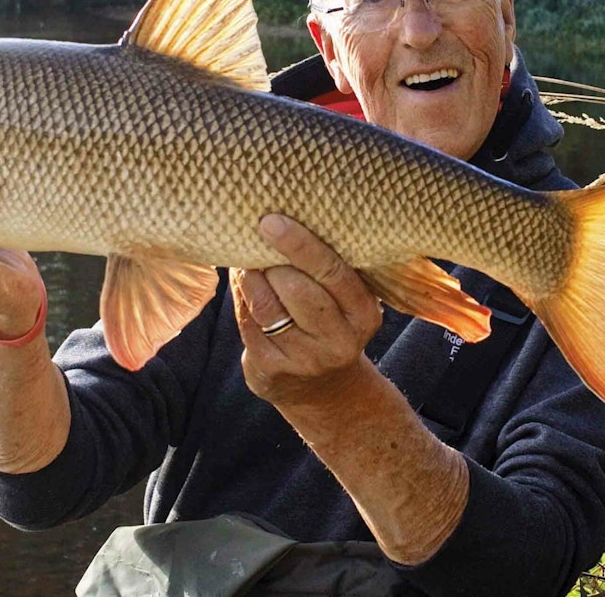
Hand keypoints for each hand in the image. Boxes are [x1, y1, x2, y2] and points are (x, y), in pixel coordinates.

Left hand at [231, 214, 381, 410]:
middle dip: (272, 260)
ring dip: (251, 277)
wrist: (324, 390)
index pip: (333, 272)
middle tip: (258, 237)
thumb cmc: (331, 322)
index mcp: (364, 313)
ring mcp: (306, 359)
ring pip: (267, 306)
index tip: (272, 221)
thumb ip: (328, 267)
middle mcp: (340, 340)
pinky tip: (242, 284)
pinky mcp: (274, 370)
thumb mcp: (345, 299)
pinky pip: (249, 323)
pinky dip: (241, 298)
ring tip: (247, 260)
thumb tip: (284, 215)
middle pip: (297, 289)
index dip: (300, 245)